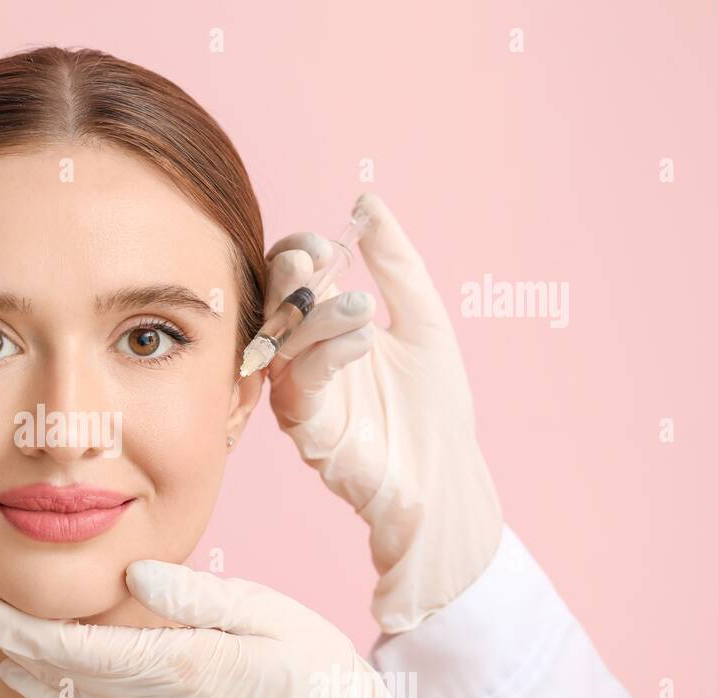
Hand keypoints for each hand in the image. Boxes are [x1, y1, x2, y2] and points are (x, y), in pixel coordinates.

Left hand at [0, 563, 439, 697]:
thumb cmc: (309, 668)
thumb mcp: (266, 615)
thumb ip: (197, 596)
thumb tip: (134, 573)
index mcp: (174, 668)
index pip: (72, 650)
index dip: (16, 628)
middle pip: (58, 672)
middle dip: (7, 637)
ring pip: (69, 696)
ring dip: (27, 661)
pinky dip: (61, 682)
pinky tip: (47, 661)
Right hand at [261, 192, 502, 634]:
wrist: (444, 474)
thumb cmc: (435, 405)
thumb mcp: (422, 318)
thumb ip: (395, 262)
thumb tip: (365, 202)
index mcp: (325, 324)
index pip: (294, 276)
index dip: (300, 253)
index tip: (325, 242)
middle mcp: (303, 354)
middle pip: (275, 304)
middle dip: (290, 278)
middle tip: (315, 262)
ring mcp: (298, 390)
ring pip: (284, 340)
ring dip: (319, 315)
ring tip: (365, 311)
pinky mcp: (303, 425)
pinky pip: (300, 382)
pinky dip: (328, 354)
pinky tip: (363, 342)